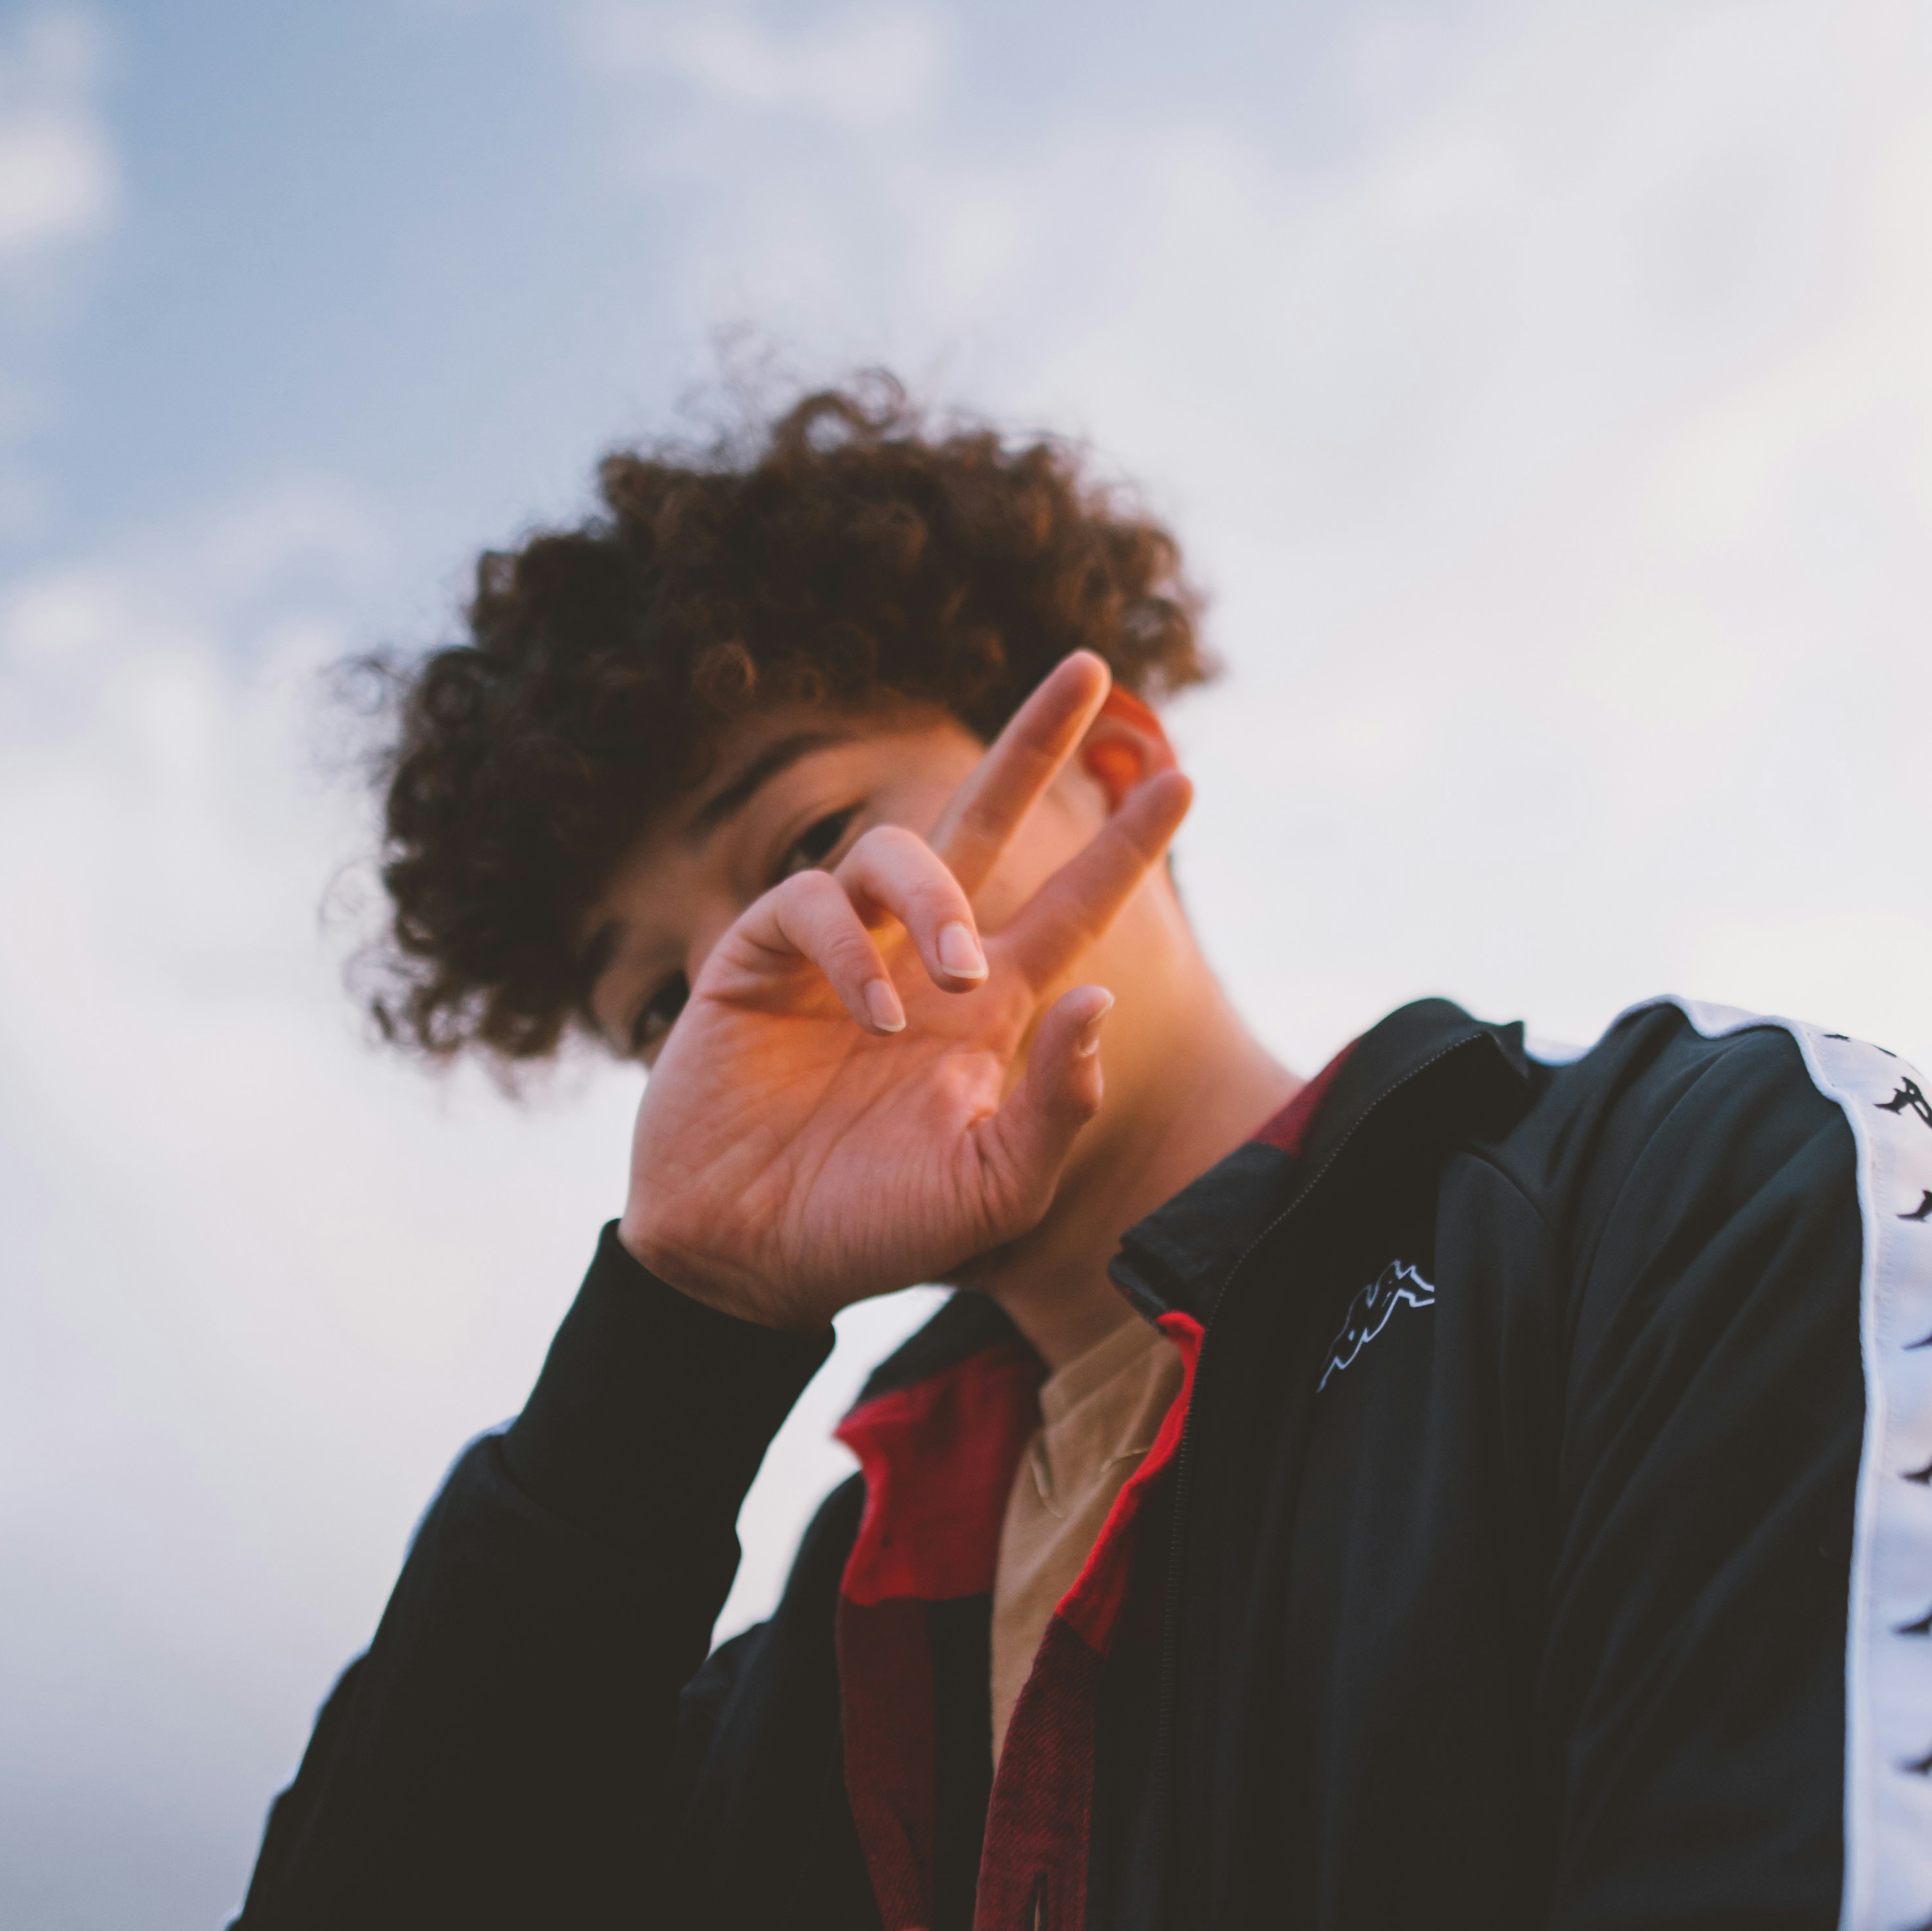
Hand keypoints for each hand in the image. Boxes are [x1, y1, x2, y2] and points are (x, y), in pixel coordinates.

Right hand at [621, 655, 1192, 1327]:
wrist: (749, 1261)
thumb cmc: (876, 1231)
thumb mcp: (997, 1188)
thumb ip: (1061, 1104)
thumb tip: (1096, 991)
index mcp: (990, 1013)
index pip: (1071, 907)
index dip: (1124, 846)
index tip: (1182, 780)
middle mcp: (921, 964)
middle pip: (983, 821)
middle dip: (1035, 743)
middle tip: (1093, 668)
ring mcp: (838, 953)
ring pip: (896, 851)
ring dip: (941, 898)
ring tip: (962, 975)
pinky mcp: (758, 960)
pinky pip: (812, 903)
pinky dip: (852, 945)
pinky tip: (872, 1013)